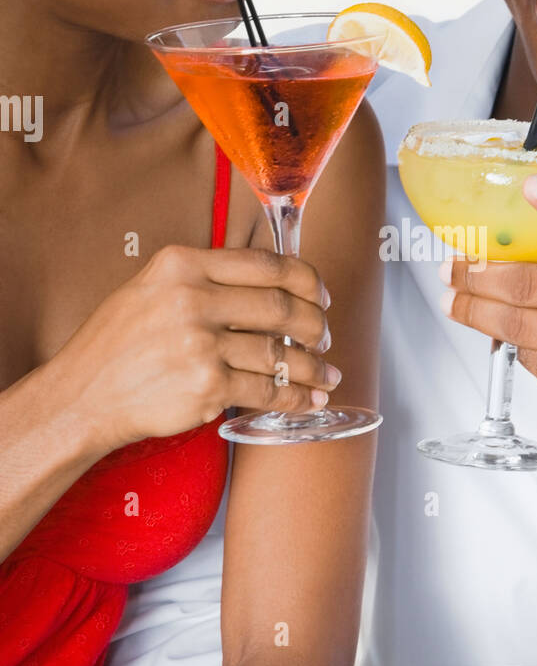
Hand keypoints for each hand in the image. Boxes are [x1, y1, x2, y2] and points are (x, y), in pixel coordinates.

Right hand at [52, 245, 339, 452]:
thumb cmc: (116, 345)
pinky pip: (267, 391)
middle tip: (325, 336)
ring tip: (326, 374)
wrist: (82, 396)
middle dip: (315, 324)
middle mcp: (192, 299)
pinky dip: (295, 398)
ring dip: (313, 367)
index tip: (320, 295)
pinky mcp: (207, 387)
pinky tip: (307, 400)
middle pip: (280, 306)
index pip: (265, 264)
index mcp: (182, 265)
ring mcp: (200, 344)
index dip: (306, 280)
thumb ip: (203, 278)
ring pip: (279, 353)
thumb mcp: (150, 288)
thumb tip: (267, 282)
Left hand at [440, 174, 536, 477]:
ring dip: (476, 310)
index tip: (531, 184)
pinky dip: (508, 345)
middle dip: (478, 273)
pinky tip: (497, 334)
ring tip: (455, 299)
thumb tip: (520, 238)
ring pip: (519, 323)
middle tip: (454, 265)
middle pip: (530, 281)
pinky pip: (531, 358)